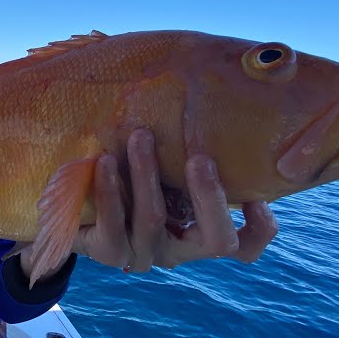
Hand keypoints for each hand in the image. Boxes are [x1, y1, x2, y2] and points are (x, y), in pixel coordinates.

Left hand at [73, 128, 277, 272]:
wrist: (77, 204)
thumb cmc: (133, 172)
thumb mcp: (169, 162)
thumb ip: (194, 146)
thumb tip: (226, 83)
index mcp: (201, 233)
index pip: (246, 247)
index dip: (261, 227)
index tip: (255, 194)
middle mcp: (178, 250)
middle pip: (216, 241)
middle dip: (210, 197)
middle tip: (200, 158)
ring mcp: (144, 254)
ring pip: (153, 219)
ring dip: (148, 174)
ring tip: (141, 136)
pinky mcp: (108, 252)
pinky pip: (112, 225)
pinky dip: (110, 189)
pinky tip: (105, 159)